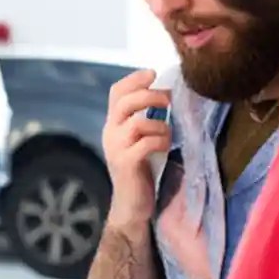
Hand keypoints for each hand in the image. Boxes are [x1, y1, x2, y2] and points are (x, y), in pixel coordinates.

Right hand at [102, 69, 171, 226]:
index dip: (133, 79)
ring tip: (169, 134)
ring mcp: (116, 149)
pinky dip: (160, 141)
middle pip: (124, 102)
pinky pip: (145, 143)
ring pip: (137, 122)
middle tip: (168, 99)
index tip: (153, 73)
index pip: (116, 92)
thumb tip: (169, 95)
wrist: (131, 206)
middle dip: (149, 96)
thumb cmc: (142, 171)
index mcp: (113, 124)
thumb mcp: (141, 140)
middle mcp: (110, 133)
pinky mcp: (126, 164)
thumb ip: (147, 119)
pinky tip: (166, 147)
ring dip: (160, 124)